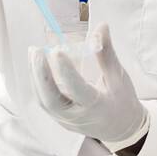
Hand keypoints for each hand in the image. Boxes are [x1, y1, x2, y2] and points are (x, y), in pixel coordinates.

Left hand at [29, 23, 149, 152]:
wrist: (122, 129)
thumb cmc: (123, 102)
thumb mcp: (118, 77)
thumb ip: (106, 52)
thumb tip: (101, 26)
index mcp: (97, 107)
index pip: (77, 90)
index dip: (66, 71)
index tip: (57, 50)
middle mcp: (78, 117)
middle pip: (51, 100)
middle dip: (41, 76)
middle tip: (36, 51)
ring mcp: (66, 120)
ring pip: (44, 100)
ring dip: (35, 76)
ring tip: (33, 52)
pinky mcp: (59, 119)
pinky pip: (44, 101)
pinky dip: (39, 82)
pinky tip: (37, 64)